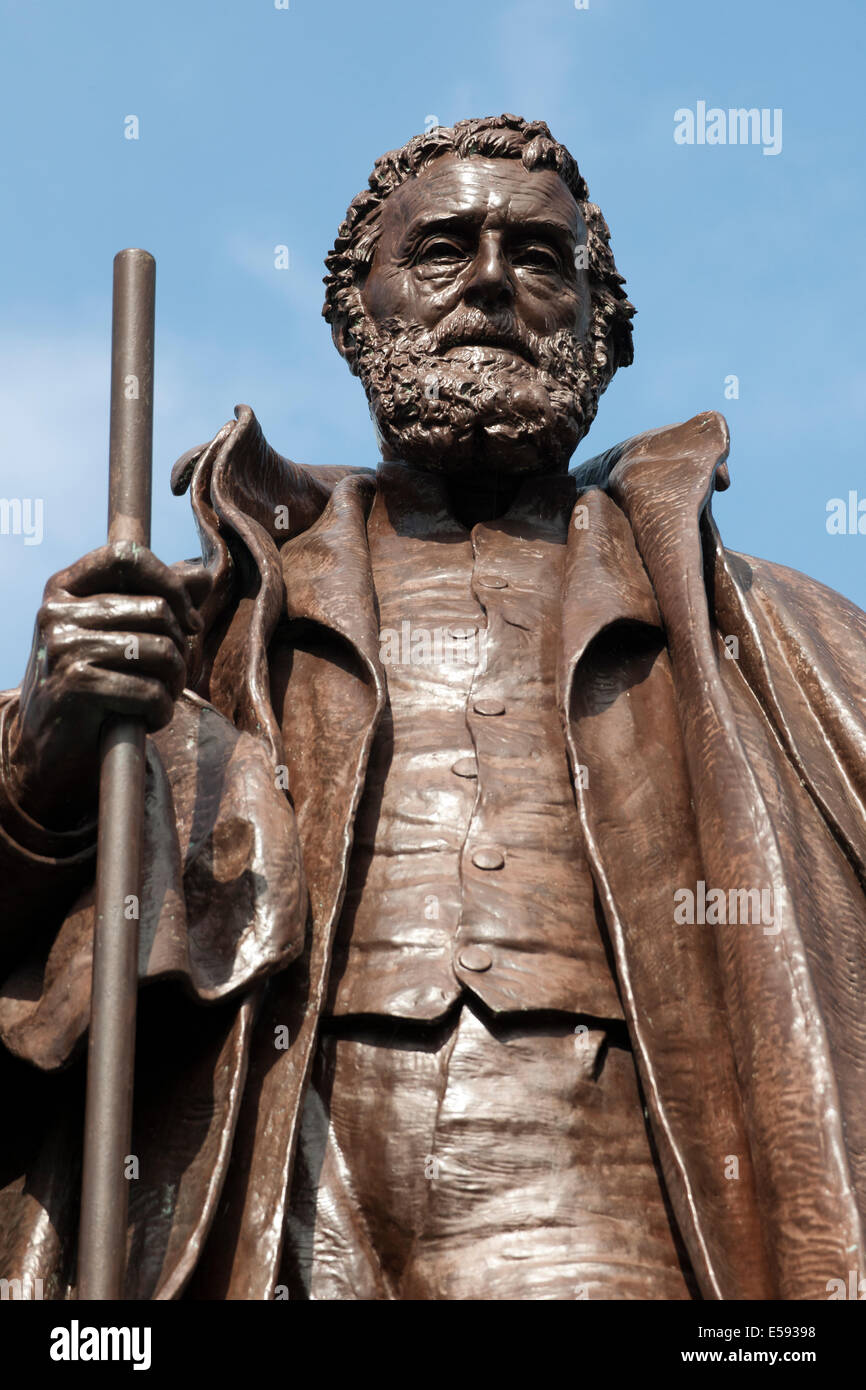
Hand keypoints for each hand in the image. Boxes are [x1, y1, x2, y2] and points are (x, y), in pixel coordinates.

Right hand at [6, 542, 210, 830]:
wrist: (46, 745)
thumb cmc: (90, 683)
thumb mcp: (116, 633)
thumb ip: (157, 598)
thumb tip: (203, 575)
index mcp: (65, 588)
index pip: (127, 556)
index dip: (170, 582)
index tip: (188, 620)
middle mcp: (57, 612)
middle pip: (158, 609)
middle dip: (181, 648)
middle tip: (172, 677)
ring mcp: (62, 647)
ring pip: (161, 650)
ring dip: (175, 684)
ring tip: (159, 699)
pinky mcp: (75, 686)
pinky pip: (150, 691)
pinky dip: (160, 711)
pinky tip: (146, 719)